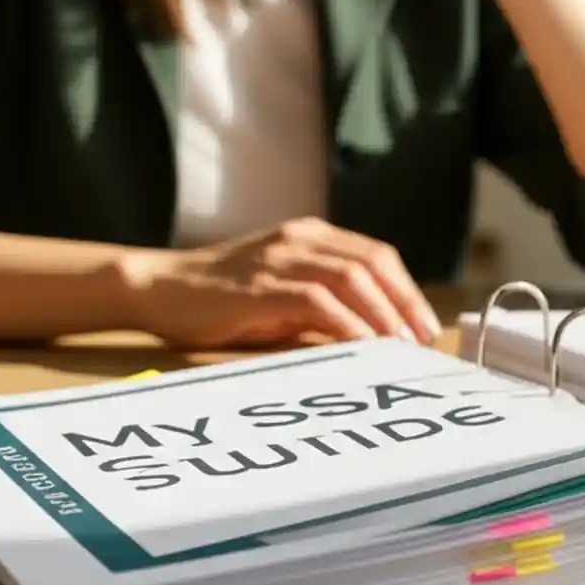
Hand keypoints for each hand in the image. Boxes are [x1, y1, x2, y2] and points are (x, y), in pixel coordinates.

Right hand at [116, 217, 441, 348]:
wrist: (159, 289)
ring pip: (352, 280)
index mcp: (310, 235)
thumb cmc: (222, 299)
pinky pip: (318, 302)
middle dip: (405, 304)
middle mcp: (300, 239)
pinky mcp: (260, 287)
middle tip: (422, 342)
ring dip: (383, 317)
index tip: (425, 326)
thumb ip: (323, 303)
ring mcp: (279, 260)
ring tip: (400, 349)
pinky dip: (349, 326)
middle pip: (373, 264)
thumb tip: (374, 335)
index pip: (376, 256)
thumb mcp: (281, 293)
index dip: (407, 290)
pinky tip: (363, 349)